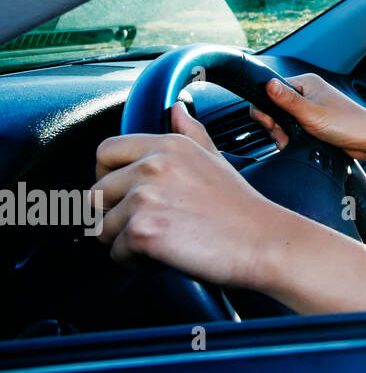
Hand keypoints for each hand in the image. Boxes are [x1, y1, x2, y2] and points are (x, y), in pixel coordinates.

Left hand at [91, 102, 286, 288]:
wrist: (263, 242)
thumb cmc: (241, 208)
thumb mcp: (215, 159)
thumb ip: (190, 133)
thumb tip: (178, 110)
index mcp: (167, 146)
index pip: (105, 152)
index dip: (106, 175)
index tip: (123, 194)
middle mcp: (152, 166)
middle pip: (95, 193)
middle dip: (114, 216)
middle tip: (148, 225)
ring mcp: (145, 197)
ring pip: (102, 227)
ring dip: (125, 242)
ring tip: (162, 242)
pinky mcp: (143, 230)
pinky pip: (116, 253)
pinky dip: (136, 263)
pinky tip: (166, 256)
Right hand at [249, 73, 365, 162]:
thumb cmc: (347, 124)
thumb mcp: (311, 113)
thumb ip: (287, 100)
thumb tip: (268, 83)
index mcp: (307, 83)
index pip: (272, 89)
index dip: (265, 108)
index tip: (268, 123)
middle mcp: (308, 92)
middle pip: (275, 106)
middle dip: (274, 124)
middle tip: (280, 135)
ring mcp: (311, 107)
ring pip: (283, 119)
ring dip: (282, 132)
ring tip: (288, 141)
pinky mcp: (314, 121)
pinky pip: (293, 127)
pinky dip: (290, 136)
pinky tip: (294, 143)